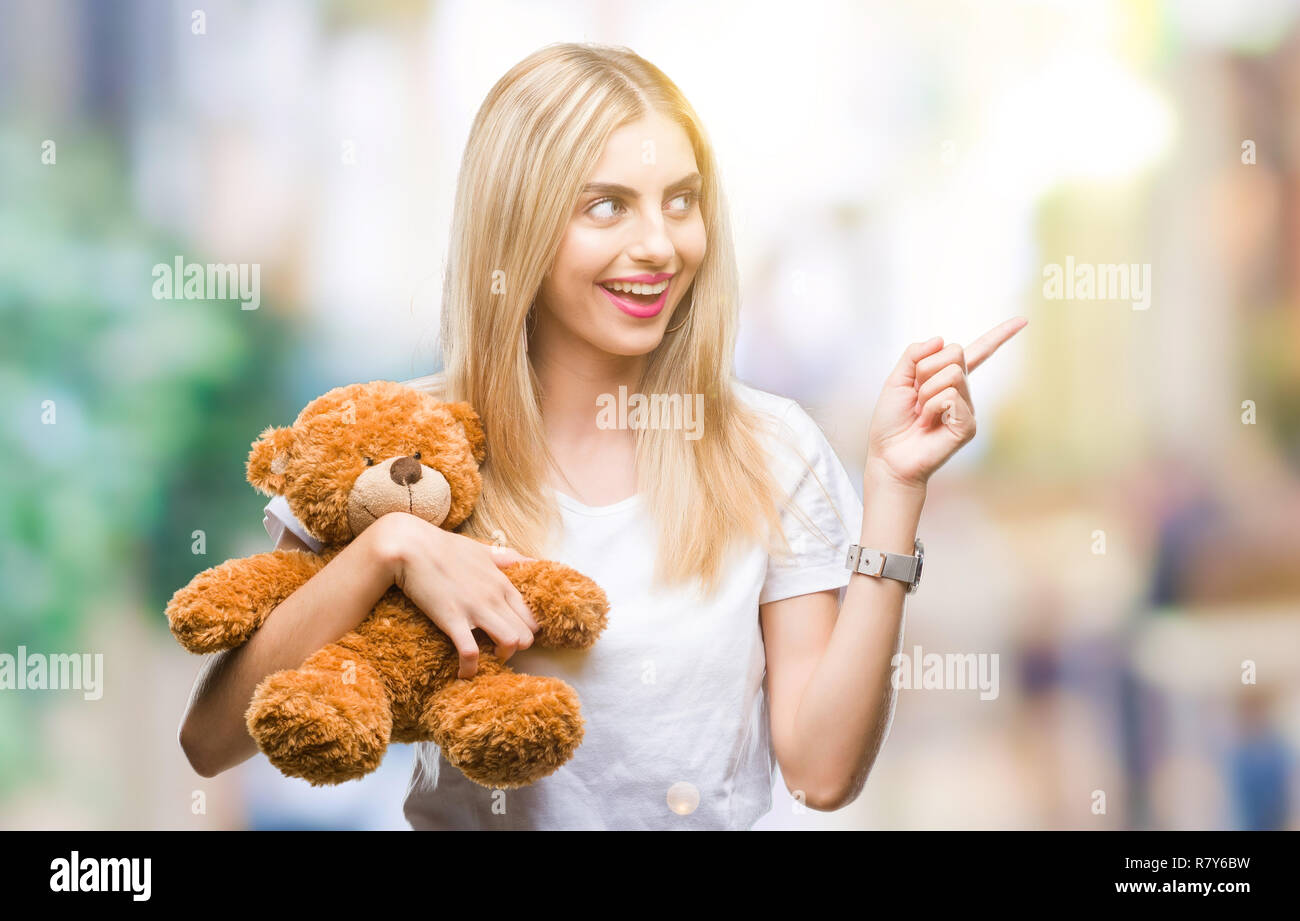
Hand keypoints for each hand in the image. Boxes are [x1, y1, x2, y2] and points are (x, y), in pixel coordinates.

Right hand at [366, 513, 540, 678]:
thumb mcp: (482, 550)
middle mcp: (494, 597)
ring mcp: (475, 609)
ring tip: (485, 658)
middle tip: (498, 650)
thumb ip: (508, 558)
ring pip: (510, 643)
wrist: (410, 546)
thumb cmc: (444, 547)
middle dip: (517, 649)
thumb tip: (532, 561)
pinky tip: (463, 672)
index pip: (532, 618)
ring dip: (500, 658)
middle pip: (526, 635)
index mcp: (502, 583)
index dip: (526, 633)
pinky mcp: (452, 619)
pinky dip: (470, 667)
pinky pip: (470, 652)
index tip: (512, 637)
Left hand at [866, 317, 1027, 491]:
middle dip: (925, 370)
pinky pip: (950, 397)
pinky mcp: (968, 425)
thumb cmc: (891, 421)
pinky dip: (931, 407)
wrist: (887, 456)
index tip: (1023, 320)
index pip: (977, 351)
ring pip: (951, 374)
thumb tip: (941, 339)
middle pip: (954, 352)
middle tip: (916, 397)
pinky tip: (929, 424)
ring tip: (921, 413)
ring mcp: (968, 407)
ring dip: (925, 391)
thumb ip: (914, 355)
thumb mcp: (896, 380)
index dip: (999, 335)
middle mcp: (962, 391)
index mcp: (946, 378)